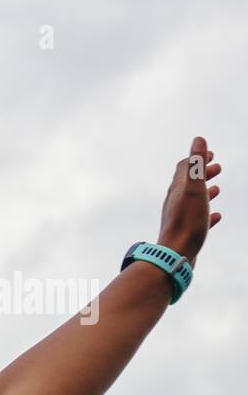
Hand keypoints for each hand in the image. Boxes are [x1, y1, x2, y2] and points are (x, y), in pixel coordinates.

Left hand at [156, 135, 222, 266]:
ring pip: (193, 201)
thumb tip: (198, 139)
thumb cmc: (187, 222)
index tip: (211, 153)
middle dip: (202, 173)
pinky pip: (197, 221)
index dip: (196, 158)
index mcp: (178, 190)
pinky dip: (207, 214)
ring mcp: (180, 218)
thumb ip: (196, 166)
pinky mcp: (187, 234)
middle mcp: (176, 203)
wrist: (175, 255)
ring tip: (218, 188)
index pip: (184, 168)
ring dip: (205, 192)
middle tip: (218, 167)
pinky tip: (217, 215)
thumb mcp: (194, 190)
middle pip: (188, 184)